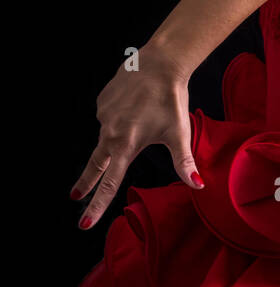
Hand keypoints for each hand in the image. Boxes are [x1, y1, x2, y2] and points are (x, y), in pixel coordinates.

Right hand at [70, 45, 200, 228]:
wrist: (159, 63)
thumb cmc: (171, 100)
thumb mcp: (179, 134)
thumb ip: (184, 163)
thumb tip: (198, 186)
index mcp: (126, 144)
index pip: (109, 183)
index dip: (97, 205)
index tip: (84, 223)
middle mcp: (109, 132)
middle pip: (95, 165)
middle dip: (85, 183)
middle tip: (74, 198)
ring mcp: (102, 116)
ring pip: (107, 135)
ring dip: (118, 134)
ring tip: (143, 113)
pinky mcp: (101, 101)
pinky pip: (108, 116)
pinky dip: (119, 116)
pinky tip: (134, 103)